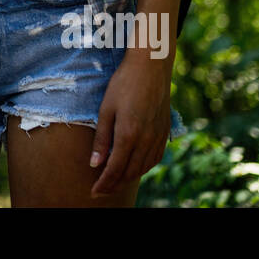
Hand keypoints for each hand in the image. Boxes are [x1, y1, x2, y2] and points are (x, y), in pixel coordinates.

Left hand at [89, 52, 172, 197]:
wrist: (151, 66)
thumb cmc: (124, 83)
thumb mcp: (106, 108)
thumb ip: (101, 138)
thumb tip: (95, 164)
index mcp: (128, 134)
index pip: (115, 168)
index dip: (104, 183)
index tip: (94, 191)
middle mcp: (146, 140)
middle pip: (129, 172)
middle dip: (114, 185)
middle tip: (101, 191)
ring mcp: (158, 137)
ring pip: (143, 168)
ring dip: (128, 178)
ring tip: (115, 182)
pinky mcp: (165, 132)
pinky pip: (155, 158)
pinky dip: (143, 168)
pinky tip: (135, 168)